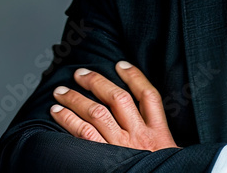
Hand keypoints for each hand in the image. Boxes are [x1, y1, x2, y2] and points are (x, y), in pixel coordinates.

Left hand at [50, 61, 178, 150]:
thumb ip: (158, 139)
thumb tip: (143, 120)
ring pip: (97, 112)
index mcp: (159, 134)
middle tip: (80, 74)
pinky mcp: (107, 160)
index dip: (134, 76)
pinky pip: (84, 134)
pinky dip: (69, 120)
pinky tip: (58, 113)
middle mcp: (140, 136)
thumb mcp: (169, 156)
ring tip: (61, 92)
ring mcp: (122, 147)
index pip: (148, 95)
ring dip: (76, 99)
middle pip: (117, 98)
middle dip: (97, 82)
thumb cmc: (164, 172)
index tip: (120, 64)